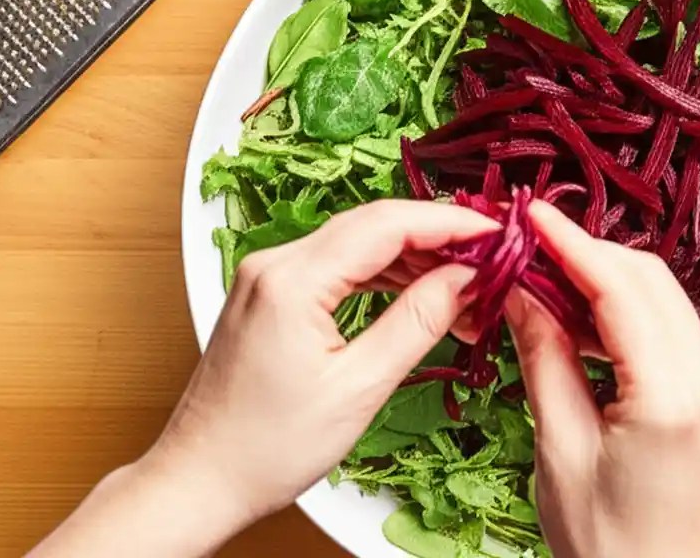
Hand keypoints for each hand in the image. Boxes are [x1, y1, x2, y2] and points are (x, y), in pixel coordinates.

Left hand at [29, 200, 495, 556]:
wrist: (201, 478)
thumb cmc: (267, 448)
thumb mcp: (360, 387)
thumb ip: (418, 322)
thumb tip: (466, 279)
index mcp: (292, 281)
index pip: (387, 224)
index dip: (450, 222)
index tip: (498, 234)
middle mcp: (274, 264)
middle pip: (374, 224)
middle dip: (439, 237)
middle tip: (492, 262)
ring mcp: (268, 276)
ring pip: (358, 243)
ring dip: (414, 258)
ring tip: (465, 290)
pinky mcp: (271, 294)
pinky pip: (338, 265)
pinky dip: (383, 274)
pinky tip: (419, 294)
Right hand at [505, 201, 699, 557]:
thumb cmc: (601, 541)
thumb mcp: (559, 446)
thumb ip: (543, 357)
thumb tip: (519, 288)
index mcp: (674, 399)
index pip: (622, 291)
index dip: (572, 244)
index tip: (530, 213)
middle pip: (650, 282)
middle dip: (588, 253)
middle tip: (529, 244)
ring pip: (662, 300)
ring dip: (606, 279)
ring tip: (544, 277)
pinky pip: (669, 330)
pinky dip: (625, 312)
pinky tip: (580, 317)